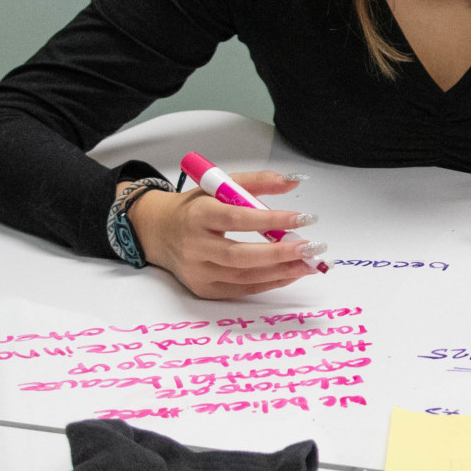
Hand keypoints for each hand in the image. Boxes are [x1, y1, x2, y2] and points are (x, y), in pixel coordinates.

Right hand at [126, 172, 324, 298]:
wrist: (159, 232)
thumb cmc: (195, 208)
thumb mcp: (219, 186)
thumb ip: (257, 182)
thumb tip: (294, 181)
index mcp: (197, 214)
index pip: (236, 218)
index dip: (270, 219)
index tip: (303, 218)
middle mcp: (194, 245)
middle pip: (239, 255)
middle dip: (280, 253)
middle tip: (311, 247)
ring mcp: (197, 271)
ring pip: (243, 276)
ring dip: (281, 271)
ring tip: (309, 263)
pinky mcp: (203, 288)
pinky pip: (241, 289)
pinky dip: (269, 282)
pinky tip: (291, 273)